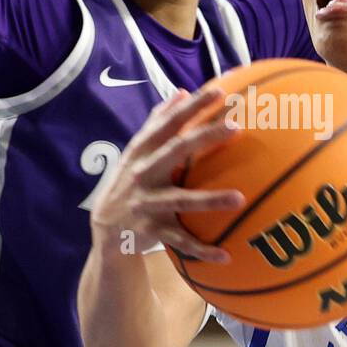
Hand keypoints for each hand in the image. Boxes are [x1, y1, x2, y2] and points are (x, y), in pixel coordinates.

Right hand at [89, 88, 244, 261]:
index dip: (192, 107)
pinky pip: (180, 241)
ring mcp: (147, 203)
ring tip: (240, 198)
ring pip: (181, 201)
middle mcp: (143, 174)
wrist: (106, 227)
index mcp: (143, 151)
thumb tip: (181, 92)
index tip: (219, 91)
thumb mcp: (138, 151)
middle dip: (205, 138)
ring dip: (210, 200)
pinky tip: (226, 255)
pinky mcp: (152, 230)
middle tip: (236, 126)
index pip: (169, 124)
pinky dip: (202, 250)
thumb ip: (158, 122)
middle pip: (176, 152)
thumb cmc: (131, 180)